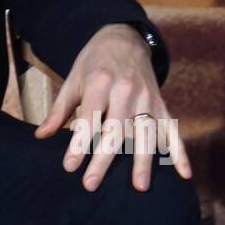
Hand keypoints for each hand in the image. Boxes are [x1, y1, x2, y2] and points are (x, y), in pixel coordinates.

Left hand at [32, 23, 191, 191]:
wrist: (123, 38)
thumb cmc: (93, 63)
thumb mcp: (73, 80)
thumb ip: (59, 110)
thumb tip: (40, 136)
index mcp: (101, 82)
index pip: (89, 118)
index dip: (79, 143)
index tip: (69, 166)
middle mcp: (127, 90)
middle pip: (116, 130)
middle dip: (104, 159)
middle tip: (91, 184)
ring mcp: (148, 98)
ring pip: (146, 133)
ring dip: (144, 161)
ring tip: (139, 186)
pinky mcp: (161, 104)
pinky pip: (172, 130)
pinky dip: (180, 153)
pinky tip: (183, 175)